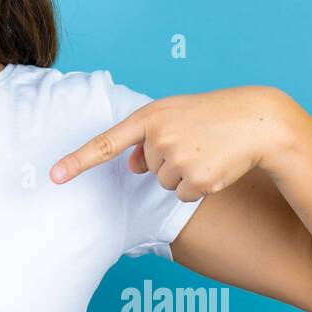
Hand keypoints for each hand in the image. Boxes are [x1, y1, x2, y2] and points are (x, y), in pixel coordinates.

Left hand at [49, 86, 287, 200]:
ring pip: (164, 183)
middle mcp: (158, 138)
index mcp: (149, 116)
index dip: (78, 161)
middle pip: (146, 168)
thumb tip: (130, 165)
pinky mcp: (196, 180)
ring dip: (183, 173)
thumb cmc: (212, 116)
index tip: (54, 176)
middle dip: (167, 160)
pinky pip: (183, 195)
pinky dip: (198, 186)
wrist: (257, 121)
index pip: (105, 143)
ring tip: (207, 151)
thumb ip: (147, 137)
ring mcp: (178, 159)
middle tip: (194, 141)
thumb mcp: (174, 116)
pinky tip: (215, 165)